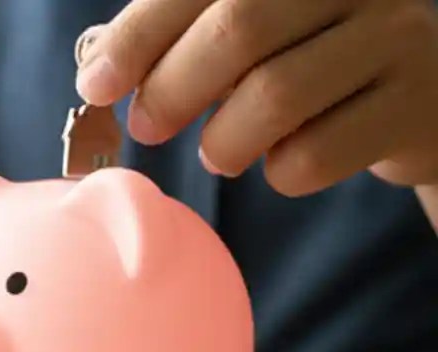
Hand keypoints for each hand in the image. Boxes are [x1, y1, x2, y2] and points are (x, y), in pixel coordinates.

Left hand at [75, 0, 437, 196]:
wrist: (422, 99)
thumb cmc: (310, 61)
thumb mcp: (250, 34)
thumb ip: (179, 36)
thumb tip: (97, 65)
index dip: (138, 36)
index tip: (97, 85)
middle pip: (237, 29)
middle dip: (172, 88)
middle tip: (147, 126)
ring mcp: (395, 38)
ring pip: (276, 95)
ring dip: (224, 140)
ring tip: (218, 153)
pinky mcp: (413, 107)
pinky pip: (317, 153)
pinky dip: (280, 172)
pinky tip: (280, 162)